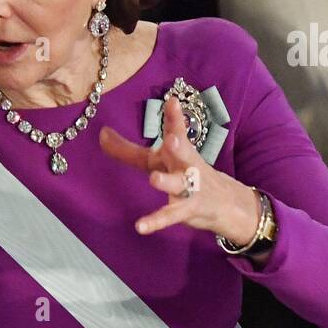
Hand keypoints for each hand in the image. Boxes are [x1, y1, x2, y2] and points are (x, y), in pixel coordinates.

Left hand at [98, 96, 260, 245]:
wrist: (225, 204)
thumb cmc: (184, 176)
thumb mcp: (157, 161)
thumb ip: (127, 150)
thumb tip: (102, 134)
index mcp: (179, 152)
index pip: (177, 131)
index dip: (174, 117)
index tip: (173, 100)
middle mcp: (186, 166)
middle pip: (183, 154)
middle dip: (178, 145)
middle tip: (172, 138)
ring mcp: (189, 188)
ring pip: (179, 184)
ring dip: (167, 181)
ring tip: (154, 179)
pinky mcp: (187, 210)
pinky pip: (169, 216)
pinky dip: (155, 221)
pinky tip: (140, 226)